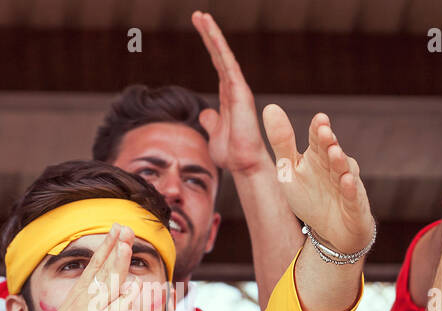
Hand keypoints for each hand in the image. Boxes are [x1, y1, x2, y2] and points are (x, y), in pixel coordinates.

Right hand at [9, 227, 141, 310]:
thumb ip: (91, 306)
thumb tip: (115, 292)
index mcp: (78, 296)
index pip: (95, 265)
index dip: (108, 247)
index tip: (118, 229)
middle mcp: (82, 300)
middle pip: (101, 268)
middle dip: (115, 246)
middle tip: (125, 225)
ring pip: (106, 284)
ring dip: (117, 264)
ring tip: (127, 244)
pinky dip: (122, 299)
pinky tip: (133, 287)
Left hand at [192, 10, 268, 174]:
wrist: (243, 165)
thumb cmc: (232, 154)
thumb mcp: (214, 134)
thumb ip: (211, 121)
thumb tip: (206, 113)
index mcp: (227, 97)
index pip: (217, 66)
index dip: (209, 47)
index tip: (200, 30)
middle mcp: (234, 90)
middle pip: (220, 56)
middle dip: (209, 35)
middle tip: (198, 15)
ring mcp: (238, 89)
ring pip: (223, 55)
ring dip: (213, 34)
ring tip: (201, 16)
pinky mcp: (239, 91)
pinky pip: (227, 63)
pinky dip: (219, 46)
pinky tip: (210, 31)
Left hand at [263, 107, 374, 253]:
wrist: (332, 233)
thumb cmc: (310, 198)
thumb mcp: (289, 171)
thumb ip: (281, 142)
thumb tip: (271, 106)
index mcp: (317, 156)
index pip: (317, 138)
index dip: (318, 129)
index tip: (319, 119)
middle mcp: (334, 166)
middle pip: (331, 151)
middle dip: (329, 142)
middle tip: (324, 131)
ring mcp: (347, 185)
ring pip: (343, 171)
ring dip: (339, 162)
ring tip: (334, 152)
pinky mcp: (355, 205)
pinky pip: (353, 196)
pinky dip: (350, 189)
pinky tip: (347, 181)